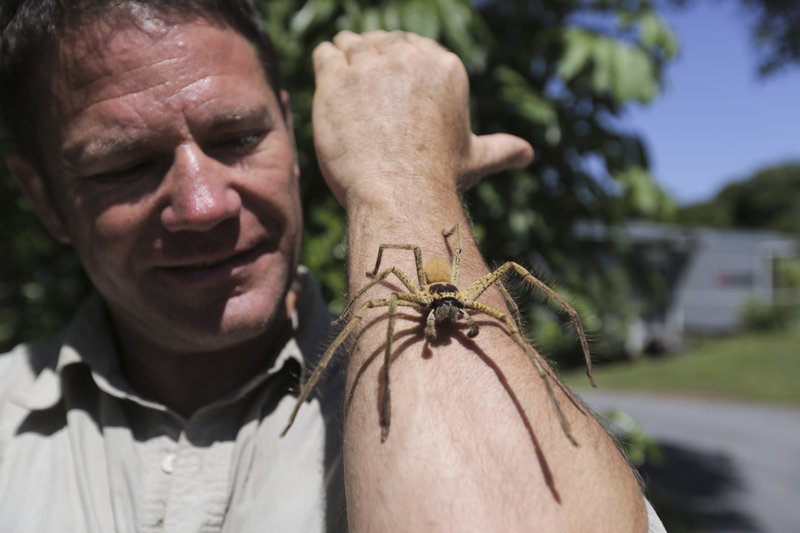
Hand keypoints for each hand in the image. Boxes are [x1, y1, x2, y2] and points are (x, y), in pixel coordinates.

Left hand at [311, 30, 532, 208]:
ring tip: (344, 85)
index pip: (410, 45)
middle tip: (364, 93)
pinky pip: (325, 54)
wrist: (401, 195)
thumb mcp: (475, 159)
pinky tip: (329, 86)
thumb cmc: (439, 179)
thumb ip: (500, 149)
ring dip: (345, 58)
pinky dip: (324, 64)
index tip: (389, 89)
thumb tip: (528, 154)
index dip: (395, 63)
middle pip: (380, 41)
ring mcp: (370, 65)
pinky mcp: (336, 78)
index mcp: (444, 66)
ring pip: (350, 43)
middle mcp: (409, 56)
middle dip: (370, 59)